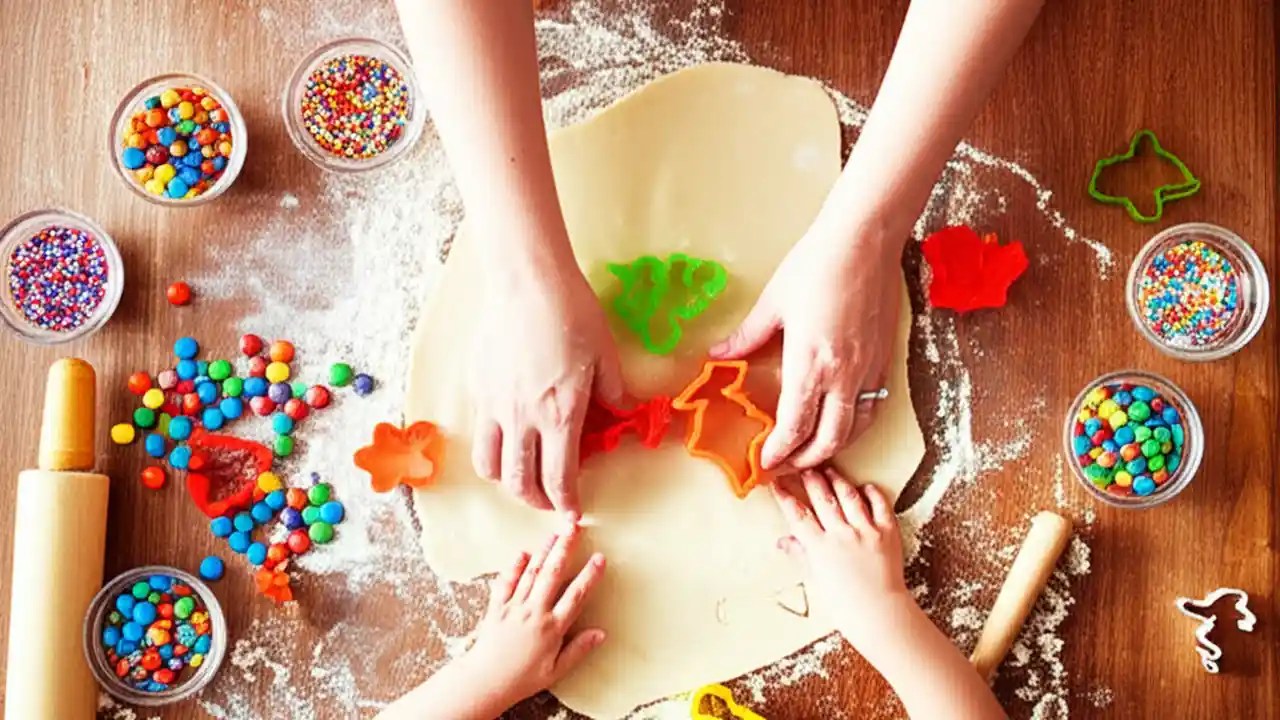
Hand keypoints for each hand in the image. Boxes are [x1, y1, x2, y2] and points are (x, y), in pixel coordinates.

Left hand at [464, 526, 607, 708]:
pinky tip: (523, 553)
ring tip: (555, 533)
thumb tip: (600, 633)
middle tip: (574, 527)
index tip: (600, 558)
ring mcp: (514, 607)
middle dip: (565, 548)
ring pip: (531, 572)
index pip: (575, 595)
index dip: (589, 575)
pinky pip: (506, 581)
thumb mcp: (556, 670)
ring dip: (544, 551)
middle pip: (552, 573)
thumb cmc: (522, 679)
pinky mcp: (497, 607)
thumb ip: (578, 649)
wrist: (485, 682)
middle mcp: (534, 612)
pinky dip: (514, 566)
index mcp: (552, 628)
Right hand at [470, 257, 623, 514]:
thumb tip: (623, 409)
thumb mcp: (605, 354)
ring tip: (520, 476)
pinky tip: (505, 436)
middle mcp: (522, 419)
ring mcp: (493, 406)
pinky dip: (492, 447)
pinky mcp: (477, 389)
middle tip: (549, 501)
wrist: (527, 281)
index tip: (573, 512)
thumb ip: (613, 391)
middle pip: (520, 482)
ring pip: (490, 465)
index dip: (566, 503)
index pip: (559, 478)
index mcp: (560, 416)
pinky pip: (479, 432)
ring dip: (506, 480)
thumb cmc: (572, 313)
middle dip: (536, 501)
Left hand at [710, 224, 901, 469]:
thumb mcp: (773, 302)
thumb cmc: (817, 264)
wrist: (866, 240)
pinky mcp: (885, 358)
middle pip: (828, 439)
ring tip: (813, 452)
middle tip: (786, 467)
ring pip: (856, 428)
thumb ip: (747, 336)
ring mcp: (869, 368)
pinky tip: (844, 423)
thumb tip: (718, 355)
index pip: (795, 426)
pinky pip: (874, 406)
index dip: (779, 451)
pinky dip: (858, 425)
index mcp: (811, 363)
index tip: (765, 462)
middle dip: (806, 460)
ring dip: (834, 447)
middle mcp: (844, 374)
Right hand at [772, 468, 909, 646]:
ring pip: (848, 495)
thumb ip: (801, 554)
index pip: (798, 514)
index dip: (785, 496)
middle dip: (810, 479)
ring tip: (829, 470)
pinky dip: (871, 492)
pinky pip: (879, 504)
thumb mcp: (817, 578)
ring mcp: (866, 531)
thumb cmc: (845, 604)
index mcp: (820, 547)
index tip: (777, 483)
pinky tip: (865, 487)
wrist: (879, 614)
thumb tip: (783, 542)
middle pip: (822, 498)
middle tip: (804, 467)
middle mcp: (842, 534)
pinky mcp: (887, 532)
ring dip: (837, 480)